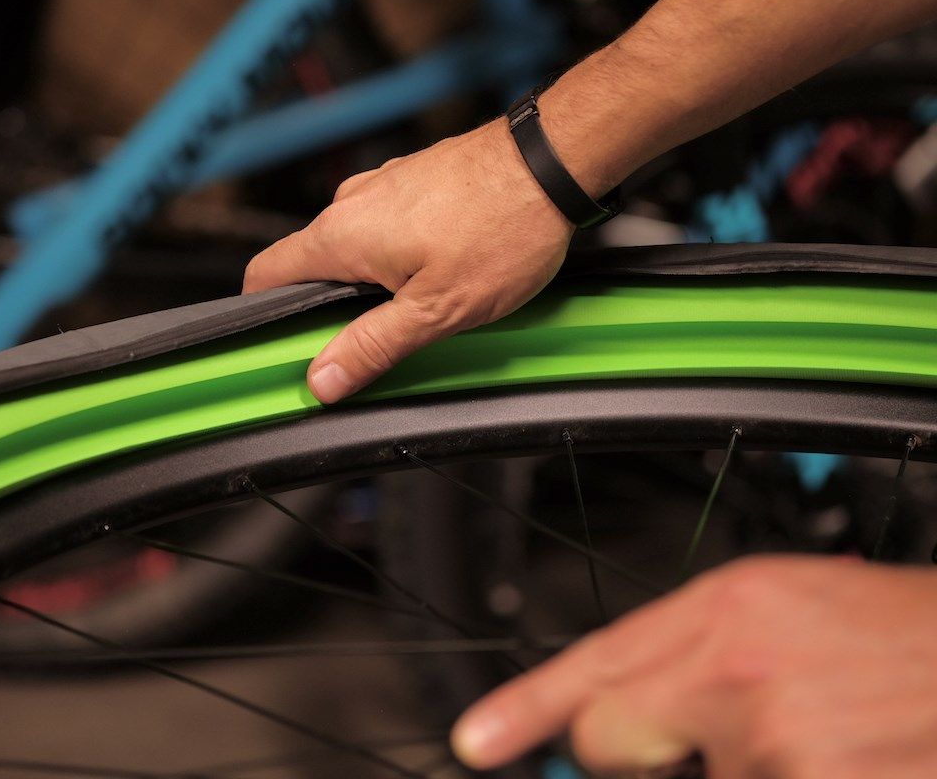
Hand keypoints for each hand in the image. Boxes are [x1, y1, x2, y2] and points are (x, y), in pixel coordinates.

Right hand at [242, 118, 573, 403]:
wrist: (554, 160)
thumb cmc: (503, 227)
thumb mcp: (436, 309)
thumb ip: (372, 346)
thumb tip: (322, 380)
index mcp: (340, 235)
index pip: (265, 275)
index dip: (267, 316)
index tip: (292, 347)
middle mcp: (351, 204)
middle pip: (312, 266)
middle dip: (333, 308)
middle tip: (378, 341)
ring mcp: (383, 187)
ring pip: (353, 246)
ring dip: (372, 282)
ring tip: (422, 305)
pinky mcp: (414, 181)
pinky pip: (385, 226)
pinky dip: (398, 255)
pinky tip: (442, 270)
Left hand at [451, 556, 936, 777]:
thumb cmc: (893, 634)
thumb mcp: (779, 608)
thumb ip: (686, 653)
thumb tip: (616, 711)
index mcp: (726, 613)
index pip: (594, 667)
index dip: (524, 712)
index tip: (477, 744)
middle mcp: (737, 679)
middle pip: (610, 741)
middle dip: (634, 750)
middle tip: (699, 736)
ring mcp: (777, 750)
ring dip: (743, 770)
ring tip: (818, 733)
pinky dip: (785, 776)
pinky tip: (835, 754)